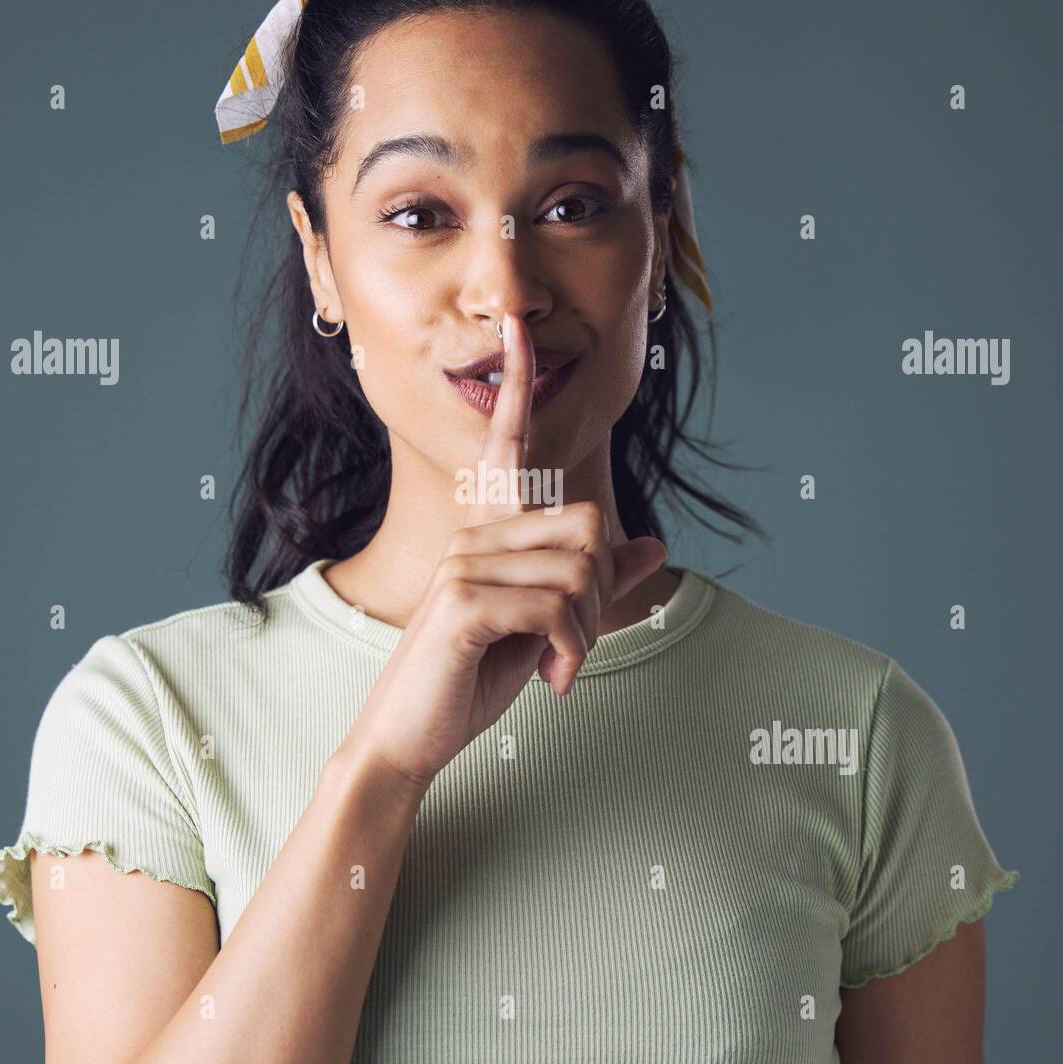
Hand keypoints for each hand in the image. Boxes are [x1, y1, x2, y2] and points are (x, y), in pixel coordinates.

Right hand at [340, 314, 667, 792]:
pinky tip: (550, 678)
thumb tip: (653, 545)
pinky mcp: (464, 603)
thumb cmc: (470, 679)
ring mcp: (465, 565)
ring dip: (586, 634)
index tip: (517, 327)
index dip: (515, 384)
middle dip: (601, 595)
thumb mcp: (544, 629)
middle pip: (585, 526)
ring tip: (557, 665)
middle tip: (572, 643)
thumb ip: (593, 584)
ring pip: (579, 572)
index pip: (506, 445)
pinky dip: (569, 651)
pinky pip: (556, 608)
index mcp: (487, 533)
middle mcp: (473, 536)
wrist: (410, 736)